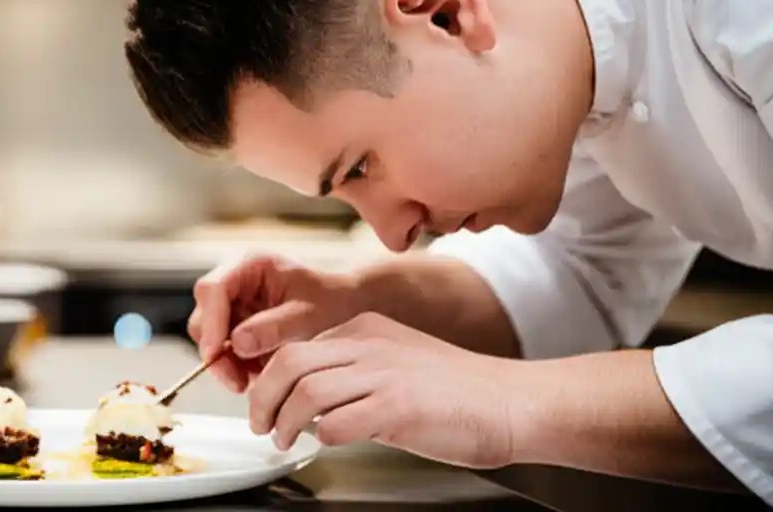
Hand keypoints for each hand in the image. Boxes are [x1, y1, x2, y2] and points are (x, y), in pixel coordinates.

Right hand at [188, 253, 364, 392]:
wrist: (346, 306)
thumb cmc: (331, 300)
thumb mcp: (308, 315)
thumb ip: (274, 327)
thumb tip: (237, 343)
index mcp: (250, 265)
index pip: (212, 289)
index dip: (210, 322)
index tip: (215, 354)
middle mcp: (235, 281)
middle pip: (204, 315)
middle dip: (216, 351)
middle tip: (237, 382)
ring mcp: (234, 304)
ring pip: (209, 336)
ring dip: (226, 362)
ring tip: (254, 379)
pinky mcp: (237, 325)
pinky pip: (223, 348)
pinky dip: (235, 365)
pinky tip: (257, 374)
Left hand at [247, 311, 517, 468]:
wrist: (511, 401)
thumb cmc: (460, 392)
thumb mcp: (398, 361)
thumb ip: (357, 371)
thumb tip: (315, 400)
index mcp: (366, 330)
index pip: (297, 346)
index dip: (272, 378)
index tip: (268, 402)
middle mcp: (369, 345)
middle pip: (288, 362)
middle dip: (263, 397)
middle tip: (261, 423)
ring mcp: (382, 374)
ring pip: (304, 391)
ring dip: (283, 421)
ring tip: (282, 439)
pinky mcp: (397, 407)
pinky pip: (336, 421)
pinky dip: (321, 435)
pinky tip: (324, 442)